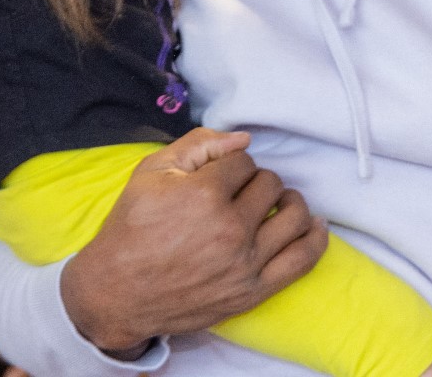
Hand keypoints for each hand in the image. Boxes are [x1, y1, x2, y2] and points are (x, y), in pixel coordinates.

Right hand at [63, 128, 328, 356]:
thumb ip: (199, 144)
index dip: (230, 164)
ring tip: (278, 201)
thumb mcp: (150, 172)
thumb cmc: (130, 229)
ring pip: (293, 215)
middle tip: (238, 191)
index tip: (216, 177)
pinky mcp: (253, 291)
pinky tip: (316, 224)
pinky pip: (302, 260)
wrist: (116, 292)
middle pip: (270, 184)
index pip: (243, 161)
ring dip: (289, 201)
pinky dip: (316, 237)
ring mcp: (245, 263)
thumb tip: (244, 139)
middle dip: (256, 180)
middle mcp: (230, 229)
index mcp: (204, 194)